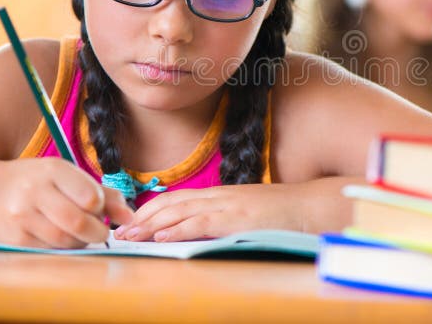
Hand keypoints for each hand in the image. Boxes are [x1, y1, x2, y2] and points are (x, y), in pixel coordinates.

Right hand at [0, 157, 132, 247]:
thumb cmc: (38, 183)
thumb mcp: (67, 176)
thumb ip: (103, 193)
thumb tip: (130, 217)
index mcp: (53, 169)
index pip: (90, 196)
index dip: (102, 208)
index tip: (100, 209)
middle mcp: (35, 191)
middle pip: (79, 222)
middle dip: (98, 232)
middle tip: (99, 231)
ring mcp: (21, 216)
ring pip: (65, 240)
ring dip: (81, 242)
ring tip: (79, 233)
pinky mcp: (14, 239)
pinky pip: (49, 250)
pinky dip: (63, 249)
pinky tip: (61, 239)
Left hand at [113, 184, 303, 241]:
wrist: (312, 206)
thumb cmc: (283, 214)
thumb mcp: (247, 213)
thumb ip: (224, 219)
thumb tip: (200, 233)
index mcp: (220, 195)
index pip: (177, 199)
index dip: (151, 210)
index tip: (131, 222)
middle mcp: (219, 196)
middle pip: (172, 202)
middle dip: (143, 217)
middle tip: (120, 232)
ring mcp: (228, 205)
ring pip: (181, 211)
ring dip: (152, 224)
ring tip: (130, 235)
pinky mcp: (238, 218)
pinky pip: (203, 223)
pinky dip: (179, 228)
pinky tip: (162, 236)